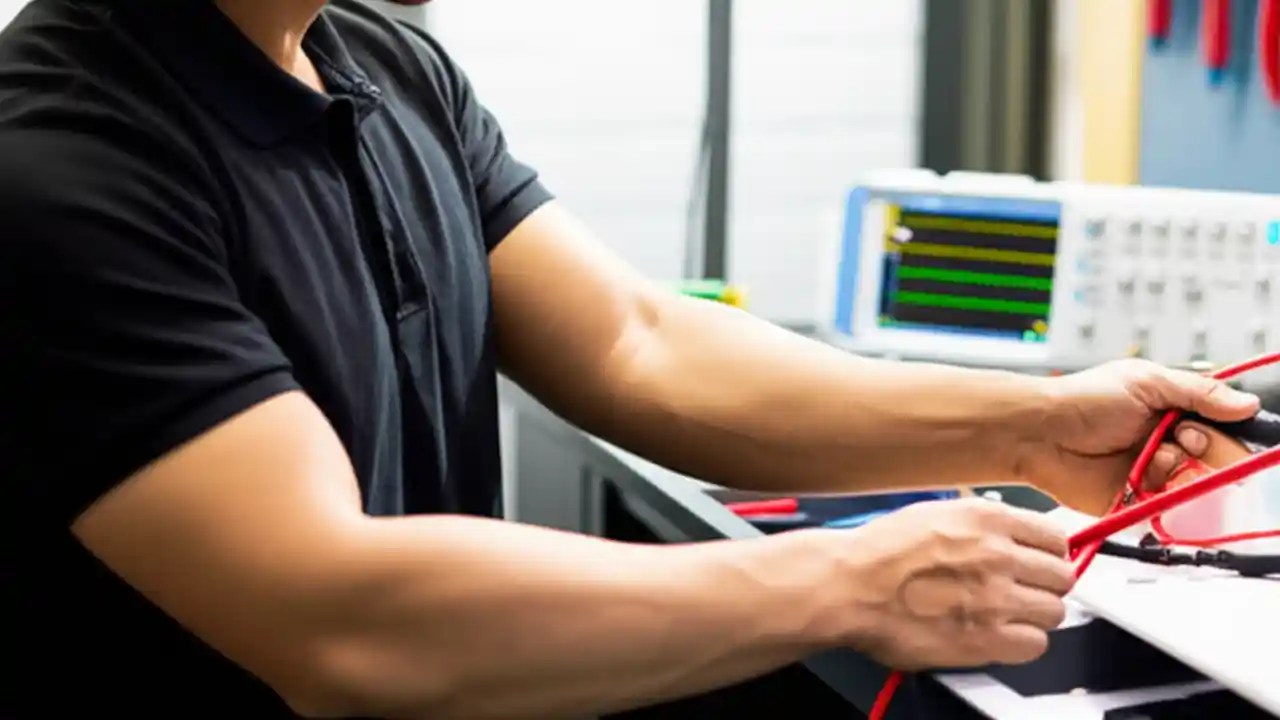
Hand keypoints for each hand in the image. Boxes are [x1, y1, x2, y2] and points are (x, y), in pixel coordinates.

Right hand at [832, 498, 1073, 670]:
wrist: (850, 585)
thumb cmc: (878, 551)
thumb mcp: (934, 514)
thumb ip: (978, 525)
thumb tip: (1006, 537)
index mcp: (988, 519)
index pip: (1054, 537)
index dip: (1046, 554)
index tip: (1038, 562)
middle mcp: (1000, 555)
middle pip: (1061, 576)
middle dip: (1044, 584)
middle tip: (1022, 590)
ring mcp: (998, 599)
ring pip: (1054, 612)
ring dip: (1034, 615)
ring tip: (1007, 616)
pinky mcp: (987, 639)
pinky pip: (1035, 644)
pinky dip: (1022, 642)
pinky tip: (999, 636)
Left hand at [1028, 359, 1258, 514]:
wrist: (1039, 432)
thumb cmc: (1082, 399)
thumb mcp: (1146, 382)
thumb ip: (1199, 393)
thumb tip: (1247, 404)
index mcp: (1173, 410)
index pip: (1222, 425)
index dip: (1226, 429)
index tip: (1217, 426)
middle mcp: (1168, 442)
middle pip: (1217, 458)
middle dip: (1209, 449)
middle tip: (1183, 438)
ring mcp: (1154, 473)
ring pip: (1197, 483)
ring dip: (1182, 470)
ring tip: (1155, 455)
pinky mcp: (1138, 501)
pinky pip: (1170, 507)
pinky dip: (1164, 494)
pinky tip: (1145, 477)